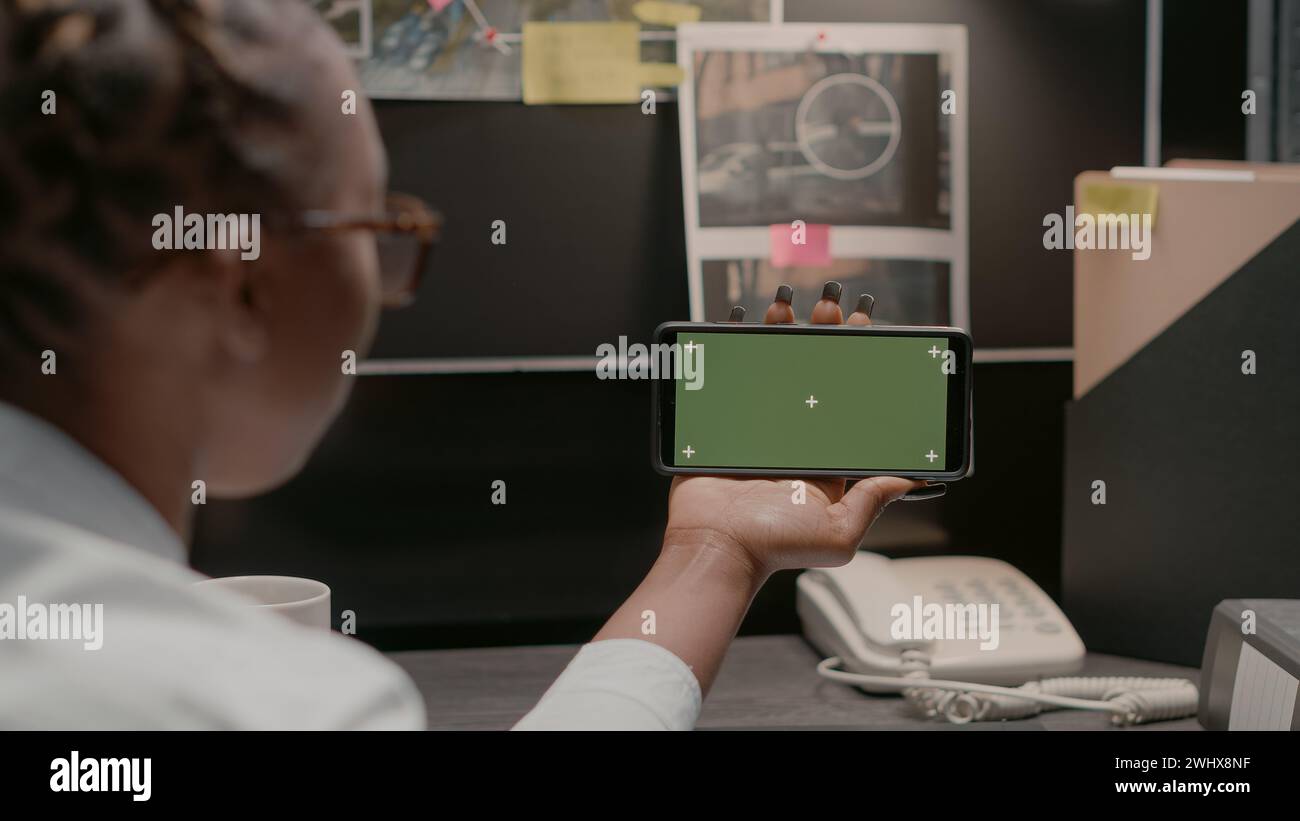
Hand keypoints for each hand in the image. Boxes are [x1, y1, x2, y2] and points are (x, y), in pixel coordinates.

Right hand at [662, 285, 921, 581]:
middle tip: (829, 308)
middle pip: (813, 373)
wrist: (717, 545)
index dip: (859, 362)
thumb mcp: (840, 530)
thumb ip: (873, 499)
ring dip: (782, 332)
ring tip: (788, 305)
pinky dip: (734, 346)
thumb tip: (911, 477)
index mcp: (825, 459)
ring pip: (774, 367)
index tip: (865, 330)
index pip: (849, 398)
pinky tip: (741, 322)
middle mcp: (795, 439)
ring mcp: (758, 428)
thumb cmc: (773, 545)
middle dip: (822, 335)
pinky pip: (732, 377)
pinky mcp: (725, 424)